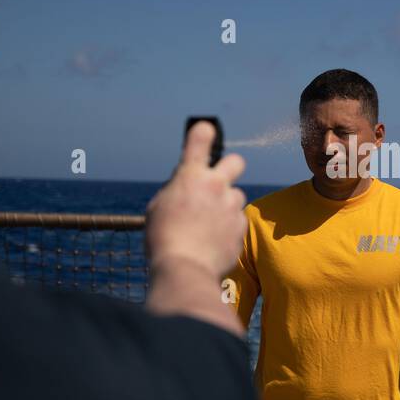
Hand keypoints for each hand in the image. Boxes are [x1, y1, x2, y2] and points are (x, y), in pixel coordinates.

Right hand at [146, 121, 246, 280]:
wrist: (185, 269)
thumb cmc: (163, 239)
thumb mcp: (159, 207)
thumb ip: (176, 190)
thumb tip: (186, 184)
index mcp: (190, 176)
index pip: (200, 139)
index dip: (203, 132)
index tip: (206, 130)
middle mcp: (215, 185)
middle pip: (236, 161)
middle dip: (229, 168)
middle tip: (218, 182)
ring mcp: (231, 206)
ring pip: (236, 196)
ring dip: (226, 205)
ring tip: (208, 225)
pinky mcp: (241, 226)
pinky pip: (238, 221)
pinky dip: (229, 228)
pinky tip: (214, 241)